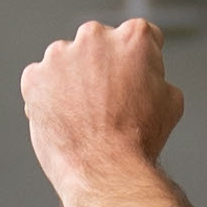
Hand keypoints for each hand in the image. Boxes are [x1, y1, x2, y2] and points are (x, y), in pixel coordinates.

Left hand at [19, 15, 183, 191]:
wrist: (105, 170)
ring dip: (73, 79)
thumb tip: (145, 76)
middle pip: (98, 45)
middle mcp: (94, 36)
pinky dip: (48, 96)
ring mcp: (59, 54)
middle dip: (102, 66)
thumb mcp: (172, 100)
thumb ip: (155, 75)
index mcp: (134, 36)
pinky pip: (41, 82)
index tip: (135, 82)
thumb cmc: (140, 139)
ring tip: (84, 115)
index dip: (140, 63)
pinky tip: (63, 119)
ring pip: (66, 61)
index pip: (139, 37)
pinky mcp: (34, 77)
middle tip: (108, 101)